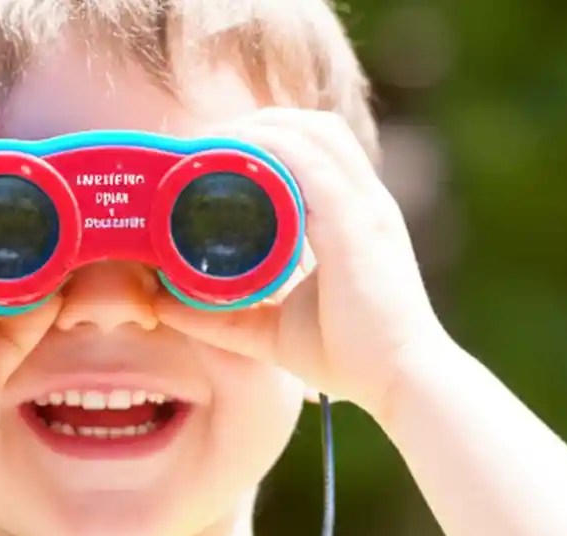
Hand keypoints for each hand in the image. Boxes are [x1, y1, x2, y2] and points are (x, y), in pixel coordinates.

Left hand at [156, 108, 448, 416]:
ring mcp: (365, 207)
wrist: (401, 381)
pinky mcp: (357, 223)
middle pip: (314, 126)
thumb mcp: (274, 331)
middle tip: (204, 144)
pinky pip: (311, 162)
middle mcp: (365, 201)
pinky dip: (271, 149)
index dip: (267, 138)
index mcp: (356, 216)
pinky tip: (234, 154)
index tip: (213, 153)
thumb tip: (165, 306)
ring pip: (313, 132)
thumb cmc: (350, 357)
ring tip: (212, 143)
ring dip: (260, 127)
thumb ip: (225, 318)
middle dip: (258, 122)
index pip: (318, 148)